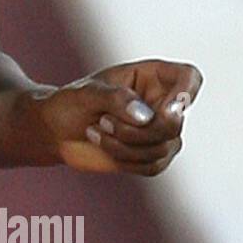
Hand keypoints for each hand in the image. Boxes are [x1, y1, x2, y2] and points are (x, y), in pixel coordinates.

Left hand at [30, 59, 202, 174]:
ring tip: (96, 130)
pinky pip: (154, 166)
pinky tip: (104, 146)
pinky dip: (125, 160)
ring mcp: (159, 131)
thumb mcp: (86, 93)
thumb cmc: (68, 104)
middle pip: (175, 123)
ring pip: (164, 147)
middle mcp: (162, 103)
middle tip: (103, 121)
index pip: (189, 77)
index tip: (165, 108)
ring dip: (124, 145)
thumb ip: (116, 98)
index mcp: (151, 76)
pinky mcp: (152, 156)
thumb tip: (145, 116)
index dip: (185, 93)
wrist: (53, 132)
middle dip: (135, 130)